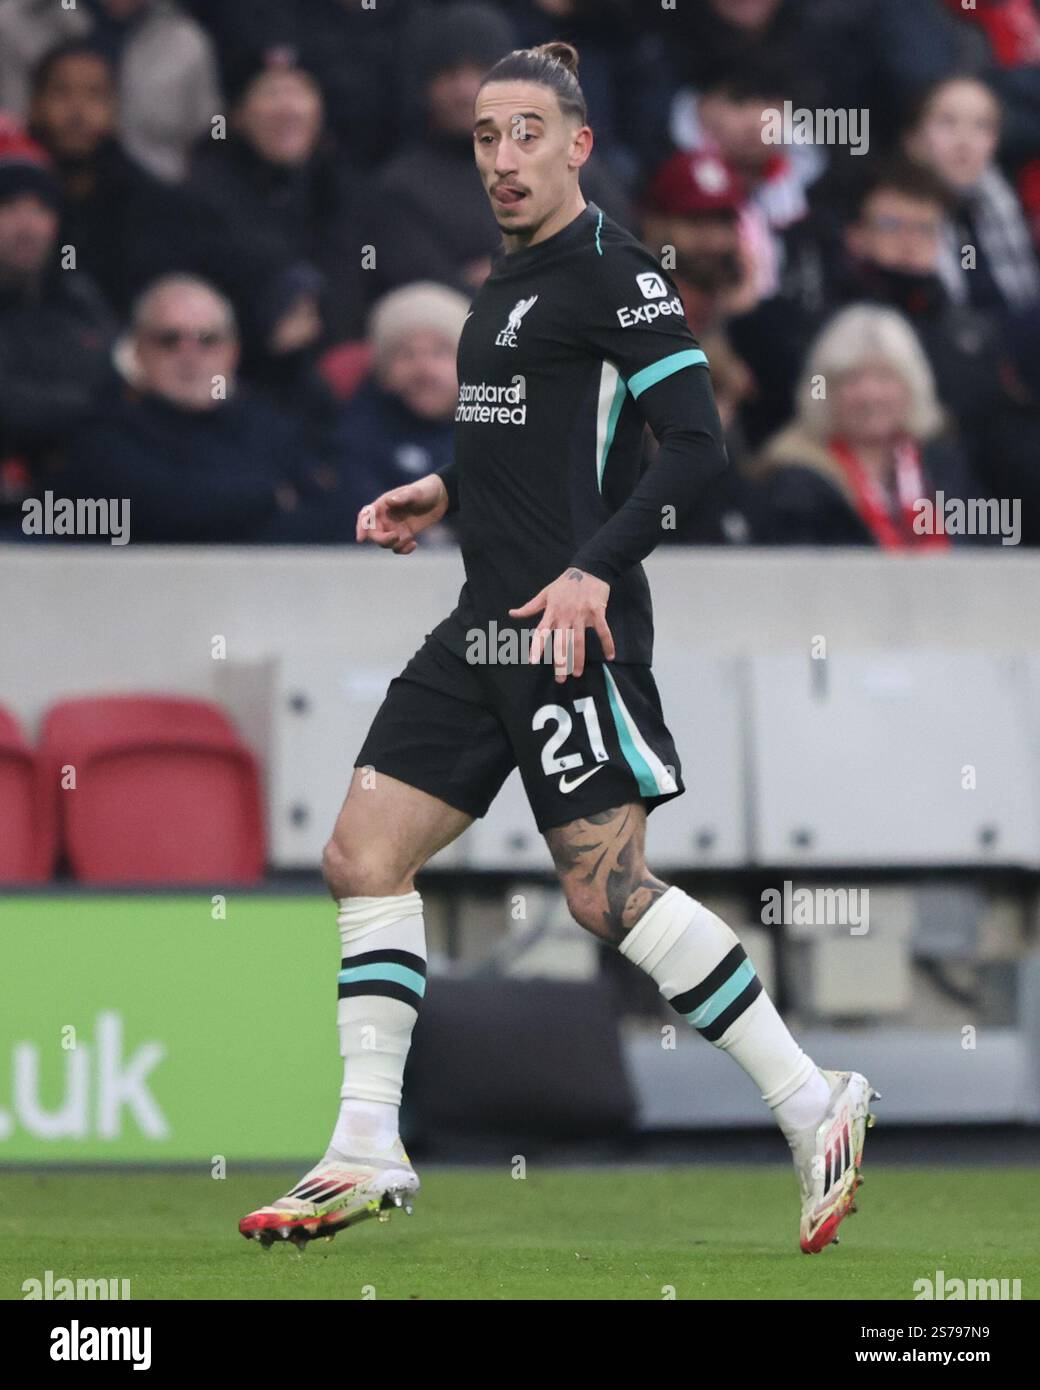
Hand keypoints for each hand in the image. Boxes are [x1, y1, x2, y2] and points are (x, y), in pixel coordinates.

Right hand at [356, 474, 448, 553]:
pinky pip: (397, 547)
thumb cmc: (426, 490)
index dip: (360, 528)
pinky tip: (414, 544)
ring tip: (410, 539)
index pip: (365, 517)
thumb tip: (389, 502)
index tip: (360, 539)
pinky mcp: (404, 534)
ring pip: (385, 543)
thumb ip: (402, 497)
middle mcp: (385, 517)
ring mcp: (394, 527)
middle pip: (373, 534)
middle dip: (382, 539)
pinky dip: (403, 550)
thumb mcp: (415, 493)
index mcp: (383, 505)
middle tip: (396, 537)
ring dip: (395, 545)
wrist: (440, 497)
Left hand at [508, 567, 614, 681]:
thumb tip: (512, 614)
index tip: (533, 661)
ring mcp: (582, 614)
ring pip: (580, 641)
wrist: (589, 568)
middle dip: (561, 662)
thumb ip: (530, 607)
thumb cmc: (565, 583)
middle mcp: (565, 615)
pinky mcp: (597, 612)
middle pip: (562, 642)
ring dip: (579, 658)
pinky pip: (603, 631)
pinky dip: (607, 643)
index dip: (537, 646)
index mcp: (552, 612)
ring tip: (577, 673)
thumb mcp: (545, 593)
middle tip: (560, 679)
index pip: (542, 632)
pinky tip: (610, 656)